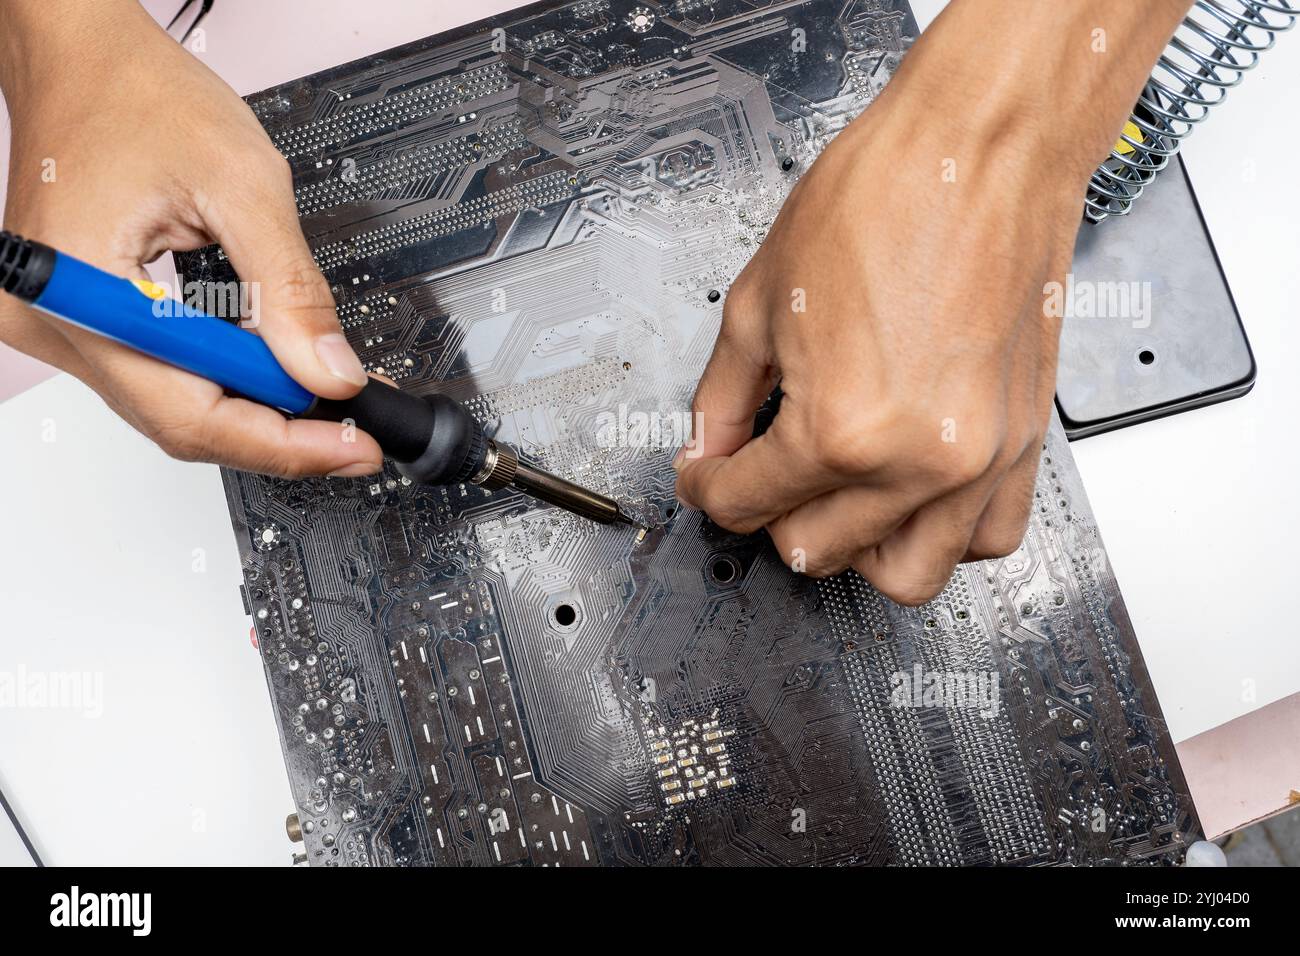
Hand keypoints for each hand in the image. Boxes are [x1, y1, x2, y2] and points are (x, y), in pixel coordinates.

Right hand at [0, 0, 381, 477]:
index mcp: (75, 288)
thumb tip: (332, 371)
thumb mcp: (241, 184)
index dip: (282, 442)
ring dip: (255, 409)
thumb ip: (292, 288)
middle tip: (354, 432)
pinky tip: (273, 374)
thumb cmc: (137, 93)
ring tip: (326, 400)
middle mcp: (53, 321)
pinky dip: (223, 379)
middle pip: (181, 421)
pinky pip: (159, 375)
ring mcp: (61, 325)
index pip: (189, 412)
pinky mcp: (81, 318)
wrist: (82, 54)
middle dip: (279, 432)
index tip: (351, 444)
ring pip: (172, 406)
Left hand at [674, 1, 1189, 604]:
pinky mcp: (1024, 444)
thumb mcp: (758, 299)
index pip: (746, 505)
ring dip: (853, 547)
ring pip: (905, 573)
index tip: (704, 475)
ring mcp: (979, 461)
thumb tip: (707, 444)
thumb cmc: (885, 196)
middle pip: (813, 549)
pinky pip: (988, 541)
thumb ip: (720, 394)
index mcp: (841, 427)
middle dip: (768, 513)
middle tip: (756, 471)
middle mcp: (916, 461)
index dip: (706, 489)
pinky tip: (908, 496)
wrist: (981, 150)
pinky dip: (941, 536)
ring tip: (830, 498)